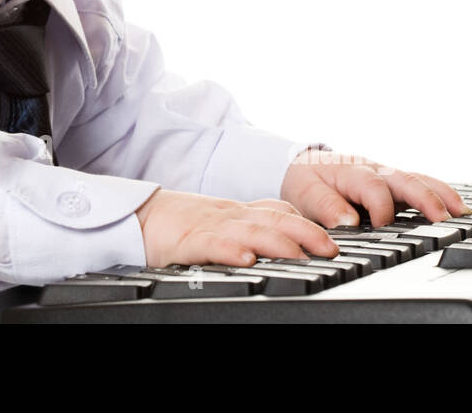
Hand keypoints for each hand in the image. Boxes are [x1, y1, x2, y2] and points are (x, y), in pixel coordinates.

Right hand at [135, 187, 340, 267]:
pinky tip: (246, 261)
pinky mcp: (188, 241)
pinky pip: (212, 244)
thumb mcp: (221, 223)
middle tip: (331, 249)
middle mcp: (231, 216)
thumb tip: (283, 249)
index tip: (332, 237)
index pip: (278, 210)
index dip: (307, 221)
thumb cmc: (179, 225)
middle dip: (306, 232)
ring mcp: (211, 226)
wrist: (138, 217)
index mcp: (239, 213)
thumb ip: (249, 231)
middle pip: (274, 218)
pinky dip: (231, 251)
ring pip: (250, 230)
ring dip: (278, 242)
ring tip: (300, 255)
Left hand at [280, 148, 471, 227]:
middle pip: (405, 179)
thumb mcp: (305, 194)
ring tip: (463, 213)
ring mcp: (387, 176)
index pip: (373, 187)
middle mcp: (375, 170)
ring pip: (419, 180)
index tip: (380, 226)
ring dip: (442, 195)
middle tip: (444, 218)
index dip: (380, 207)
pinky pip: (421, 185)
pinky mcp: (395, 185)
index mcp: (351, 172)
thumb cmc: (306, 182)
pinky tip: (458, 209)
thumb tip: (350, 222)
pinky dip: (441, 195)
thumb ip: (326, 207)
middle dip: (426, 198)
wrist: (303, 166)